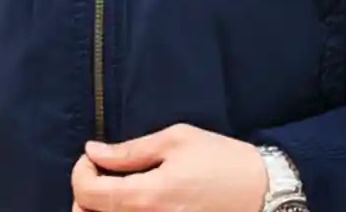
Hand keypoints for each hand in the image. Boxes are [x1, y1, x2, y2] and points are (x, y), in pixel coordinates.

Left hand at [71, 123, 267, 211]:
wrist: (264, 192)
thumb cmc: (222, 160)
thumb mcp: (177, 140)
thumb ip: (129, 151)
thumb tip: (92, 152)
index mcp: (148, 197)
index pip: (87, 195)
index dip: (81, 172)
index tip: (93, 158)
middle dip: (86, 196)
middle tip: (102, 176)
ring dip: (102, 211)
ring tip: (117, 191)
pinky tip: (135, 204)